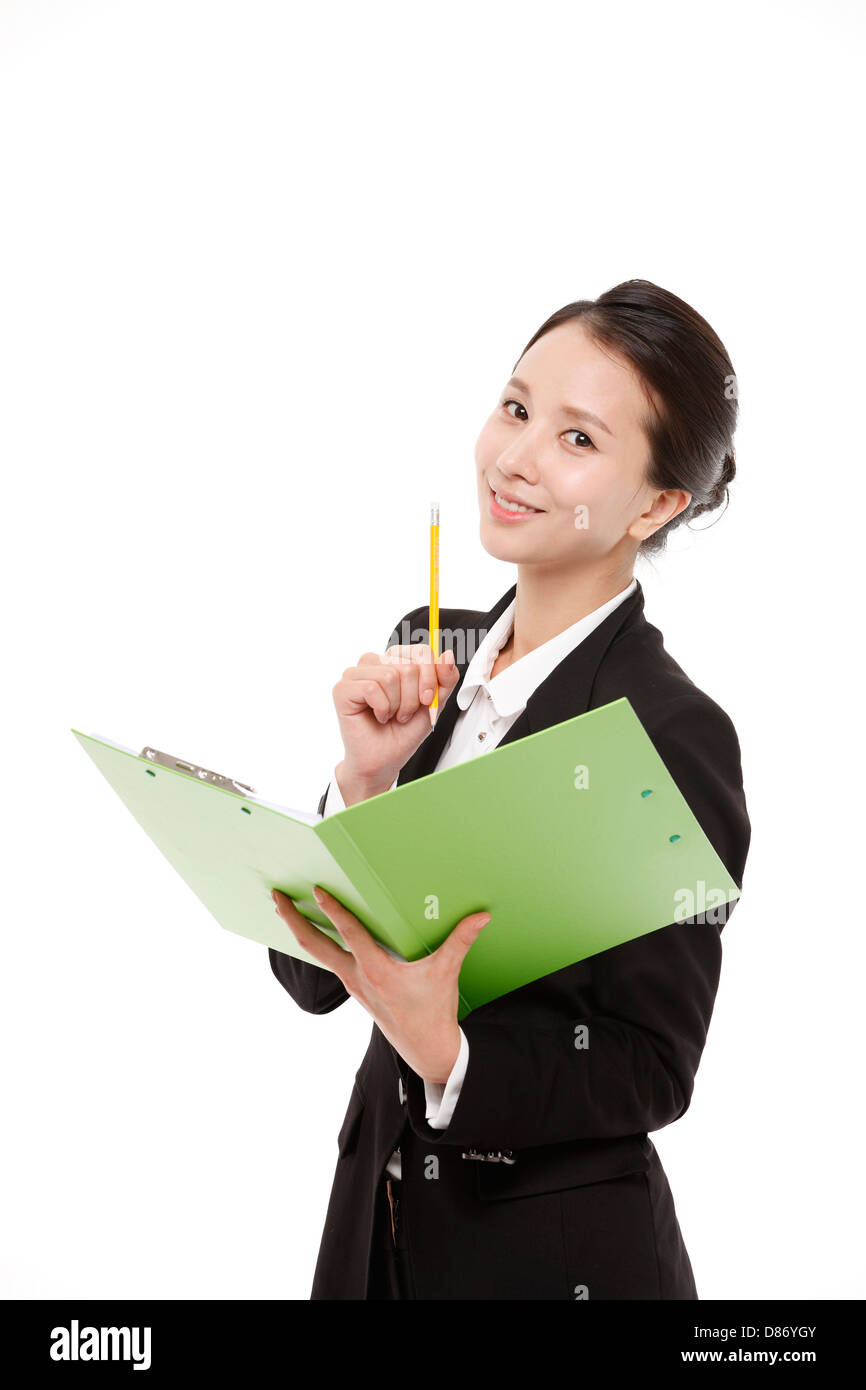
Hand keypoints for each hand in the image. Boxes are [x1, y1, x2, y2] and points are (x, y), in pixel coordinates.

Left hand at [271, 885, 489, 1082]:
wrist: (426, 1049)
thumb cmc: (434, 1011)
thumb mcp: (446, 972)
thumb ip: (461, 940)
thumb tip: (482, 915)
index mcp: (377, 970)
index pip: (348, 933)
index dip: (332, 910)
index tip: (316, 891)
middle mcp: (358, 976)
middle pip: (314, 945)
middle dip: (292, 920)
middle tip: (275, 898)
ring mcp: (354, 985)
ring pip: (319, 955)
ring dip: (301, 931)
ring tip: (286, 911)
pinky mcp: (358, 990)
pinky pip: (331, 963)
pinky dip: (319, 946)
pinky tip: (318, 936)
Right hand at [332, 644, 460, 803]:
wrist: (384, 760)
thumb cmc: (403, 732)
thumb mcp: (433, 704)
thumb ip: (444, 679)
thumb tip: (447, 656)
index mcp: (395, 661)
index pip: (421, 651)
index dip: (430, 677)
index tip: (427, 699)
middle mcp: (375, 663)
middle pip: (408, 665)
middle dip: (414, 697)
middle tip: (404, 713)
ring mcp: (356, 674)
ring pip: (390, 675)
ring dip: (398, 705)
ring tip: (391, 715)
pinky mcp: (342, 688)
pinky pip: (371, 688)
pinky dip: (382, 708)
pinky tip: (378, 716)